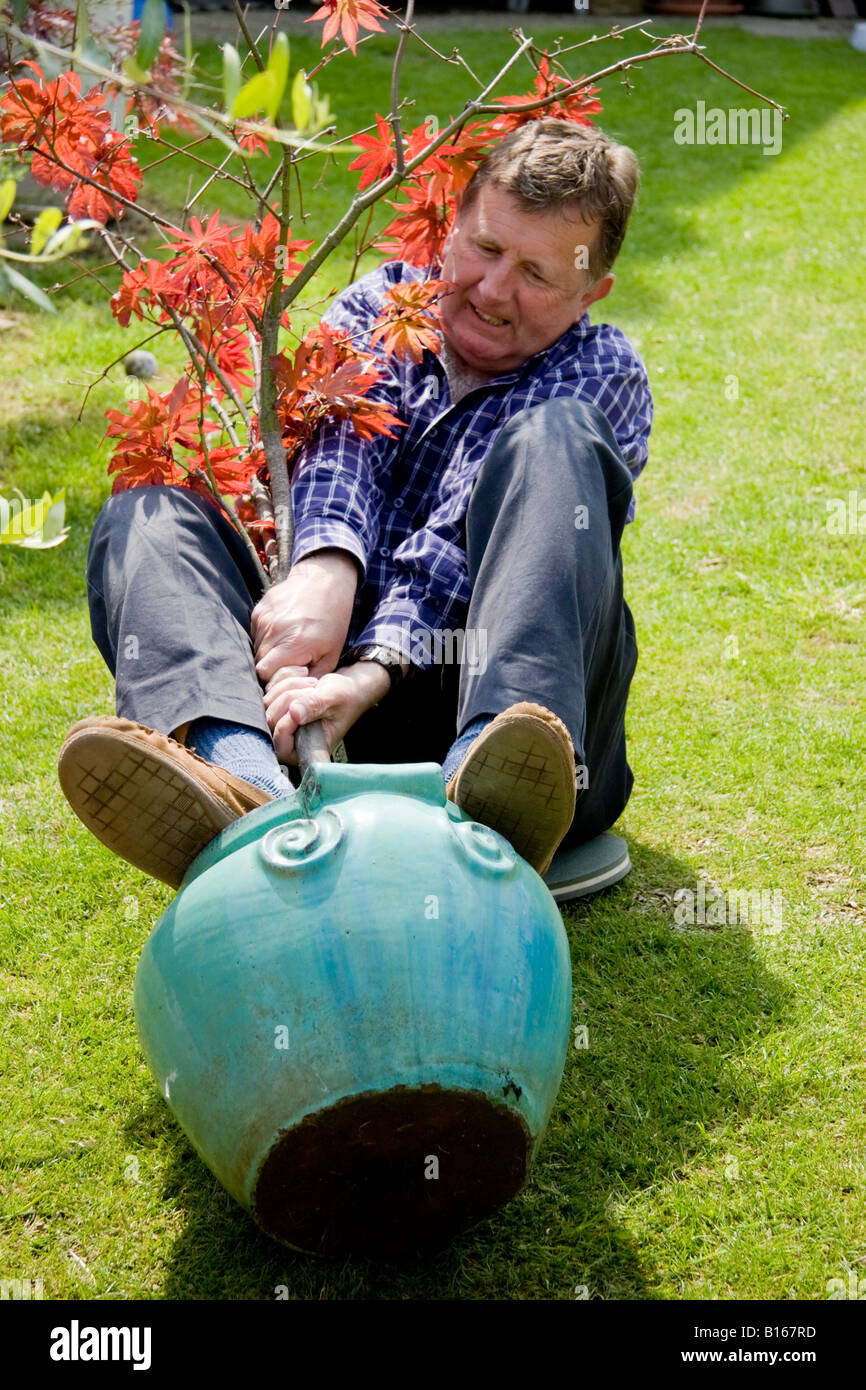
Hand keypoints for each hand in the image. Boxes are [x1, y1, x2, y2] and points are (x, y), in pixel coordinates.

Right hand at [250, 549, 359, 683]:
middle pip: (259, 663)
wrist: (324, 581)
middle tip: (291, 662)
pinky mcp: (258, 611)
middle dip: (273, 667)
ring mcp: (263, 619)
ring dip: (269, 652)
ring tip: (289, 645)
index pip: (266, 674)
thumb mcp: (332, 654)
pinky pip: (256, 634)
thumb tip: (297, 694)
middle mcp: (273, 631)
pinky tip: (284, 632)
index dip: (277, 678)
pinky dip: (267, 638)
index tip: (294, 672)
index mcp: (293, 644)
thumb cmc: (332, 620)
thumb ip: (313, 677)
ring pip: (256, 649)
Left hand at [263, 660, 389, 764]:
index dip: (285, 726)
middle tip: (313, 689)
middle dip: (291, 698)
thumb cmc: (345, 698)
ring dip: (289, 685)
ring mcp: (281, 721)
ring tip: (312, 684)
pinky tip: (302, 676)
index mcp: (306, 748)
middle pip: (270, 720)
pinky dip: (283, 678)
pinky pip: (268, 689)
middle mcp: (290, 739)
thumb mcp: (333, 699)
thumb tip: (294, 713)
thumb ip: (315, 706)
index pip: (281, 747)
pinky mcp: (277, 705)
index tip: (300, 709)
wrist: (347, 687)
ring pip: (267, 702)